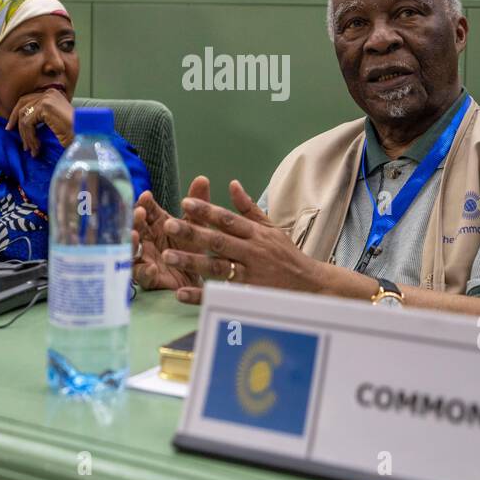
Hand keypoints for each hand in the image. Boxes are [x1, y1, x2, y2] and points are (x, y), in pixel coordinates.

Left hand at [5, 89, 73, 154]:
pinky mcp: (45, 107)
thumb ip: (41, 116)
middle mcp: (49, 93)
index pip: (27, 99)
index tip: (12, 126)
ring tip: (32, 149)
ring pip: (24, 117)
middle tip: (11, 133)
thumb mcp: (54, 121)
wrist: (84, 136)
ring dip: (26, 135)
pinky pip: (28, 123)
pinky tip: (37, 147)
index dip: (17, 113)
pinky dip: (30, 137)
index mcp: (52, 93)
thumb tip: (22, 122)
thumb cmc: (74, 133)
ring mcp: (47, 98)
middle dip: (15, 120)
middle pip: (22, 104)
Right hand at [133, 176, 211, 297]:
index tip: (146, 196)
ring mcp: (145, 258)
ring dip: (131, 243)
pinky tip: (151, 267)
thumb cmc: (191, 248)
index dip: (145, 203)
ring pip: (131, 251)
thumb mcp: (196, 225)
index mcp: (156, 224)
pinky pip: (142, 276)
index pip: (147, 210)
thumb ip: (198, 204)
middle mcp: (147, 240)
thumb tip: (202, 178)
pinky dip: (145, 271)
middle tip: (139, 213)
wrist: (198, 277)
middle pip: (135, 227)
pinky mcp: (149, 279)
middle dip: (134, 220)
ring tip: (135, 236)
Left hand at [156, 180, 324, 305]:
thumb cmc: (287, 255)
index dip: (207, 210)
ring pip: (217, 267)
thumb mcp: (271, 228)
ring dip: (192, 261)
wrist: (311, 285)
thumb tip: (232, 184)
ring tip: (168, 256)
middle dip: (193, 232)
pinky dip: (201, 295)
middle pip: (219, 240)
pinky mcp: (248, 295)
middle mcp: (252, 251)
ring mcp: (250, 274)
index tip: (185, 202)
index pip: (228, 219)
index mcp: (255, 233)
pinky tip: (180, 293)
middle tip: (169, 225)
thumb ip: (249, 208)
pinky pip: (221, 295)